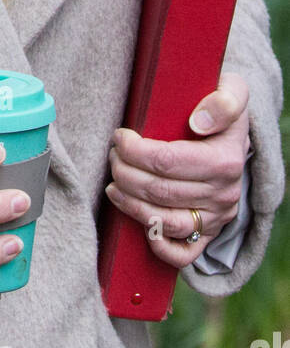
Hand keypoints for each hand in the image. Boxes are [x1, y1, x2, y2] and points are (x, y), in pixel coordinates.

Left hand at [104, 71, 249, 268]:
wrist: (235, 139)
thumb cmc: (222, 111)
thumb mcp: (232, 92)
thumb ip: (223, 101)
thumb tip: (198, 123)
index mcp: (225, 160)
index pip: (167, 162)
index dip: (134, 150)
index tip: (118, 136)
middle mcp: (223, 194)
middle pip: (160, 191)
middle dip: (125, 172)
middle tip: (112, 156)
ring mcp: (216, 218)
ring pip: (166, 222)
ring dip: (131, 203)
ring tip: (113, 183)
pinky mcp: (208, 234)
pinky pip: (184, 254)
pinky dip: (158, 245)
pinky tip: (137, 221)